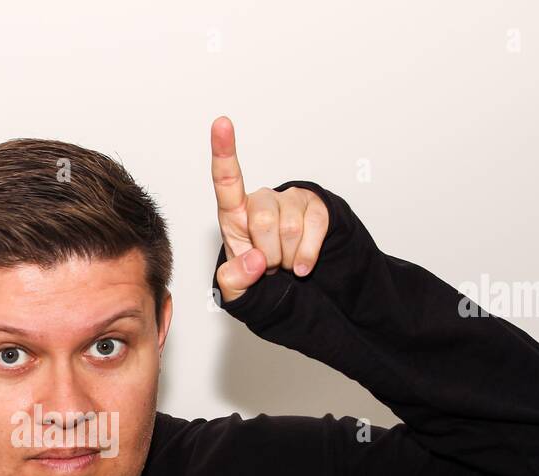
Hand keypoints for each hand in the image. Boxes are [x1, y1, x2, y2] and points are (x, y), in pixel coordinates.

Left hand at [210, 116, 328, 304]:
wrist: (290, 282)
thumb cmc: (256, 275)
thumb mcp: (236, 288)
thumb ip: (235, 280)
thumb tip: (255, 261)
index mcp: (234, 214)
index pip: (226, 181)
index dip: (223, 151)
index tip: (221, 123)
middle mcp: (262, 200)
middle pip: (263, 222)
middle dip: (268, 255)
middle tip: (269, 265)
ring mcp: (291, 201)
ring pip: (290, 229)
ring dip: (288, 258)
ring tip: (284, 261)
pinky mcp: (317, 208)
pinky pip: (315, 229)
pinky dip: (308, 255)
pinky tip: (302, 264)